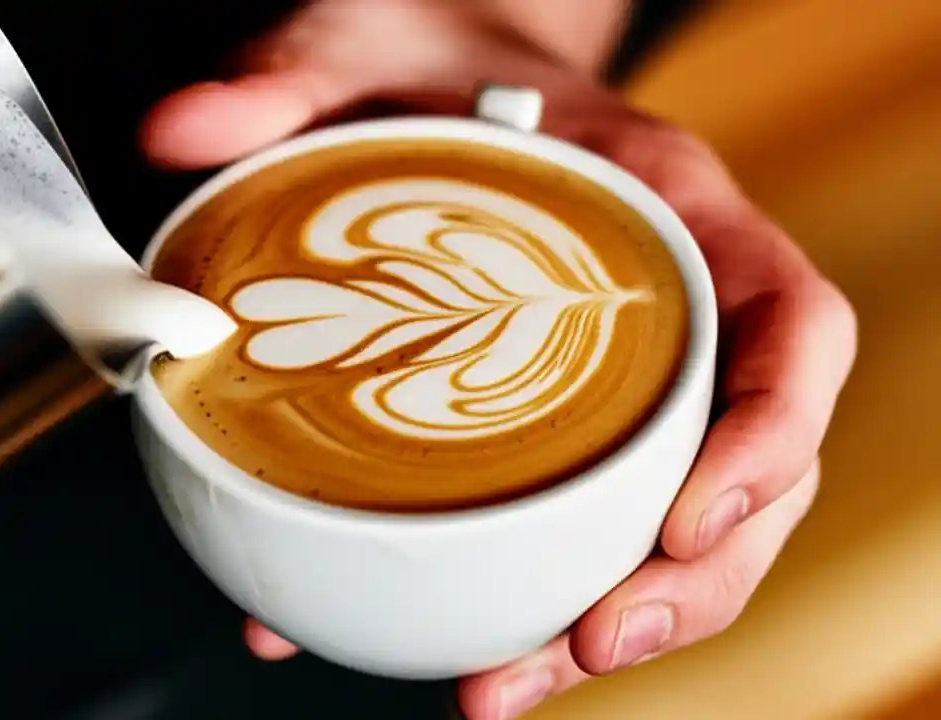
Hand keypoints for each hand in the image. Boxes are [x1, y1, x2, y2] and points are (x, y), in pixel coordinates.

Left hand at [141, 1, 856, 716]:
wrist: (435, 67)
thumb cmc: (427, 55)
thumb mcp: (356, 47)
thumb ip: (279, 82)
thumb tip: (174, 132)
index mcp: (666, 204)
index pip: (788, 326)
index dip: (769, 435)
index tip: (687, 525)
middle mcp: (673, 302)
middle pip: (751, 466)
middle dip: (687, 583)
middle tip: (580, 647)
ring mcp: (631, 368)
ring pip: (676, 522)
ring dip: (605, 624)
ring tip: (500, 685)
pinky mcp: (571, 415)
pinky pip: (583, 517)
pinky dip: (520, 594)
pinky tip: (425, 637)